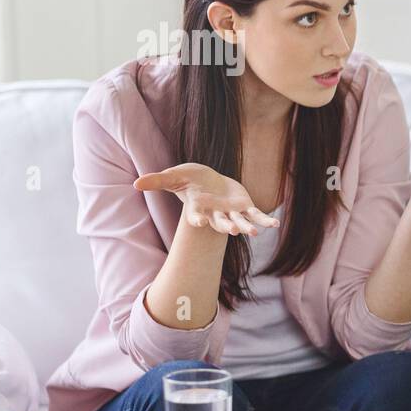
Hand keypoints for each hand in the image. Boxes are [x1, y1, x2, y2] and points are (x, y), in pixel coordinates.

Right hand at [135, 163, 279, 236]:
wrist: (207, 181)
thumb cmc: (188, 180)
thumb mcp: (173, 177)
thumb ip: (157, 181)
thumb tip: (135, 183)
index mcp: (198, 208)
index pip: (196, 215)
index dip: (198, 219)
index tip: (199, 222)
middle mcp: (215, 213)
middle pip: (220, 222)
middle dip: (226, 226)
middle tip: (234, 231)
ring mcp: (231, 212)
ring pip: (239, 221)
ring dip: (247, 227)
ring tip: (253, 233)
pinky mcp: (244, 207)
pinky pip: (256, 215)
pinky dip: (265, 220)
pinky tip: (275, 224)